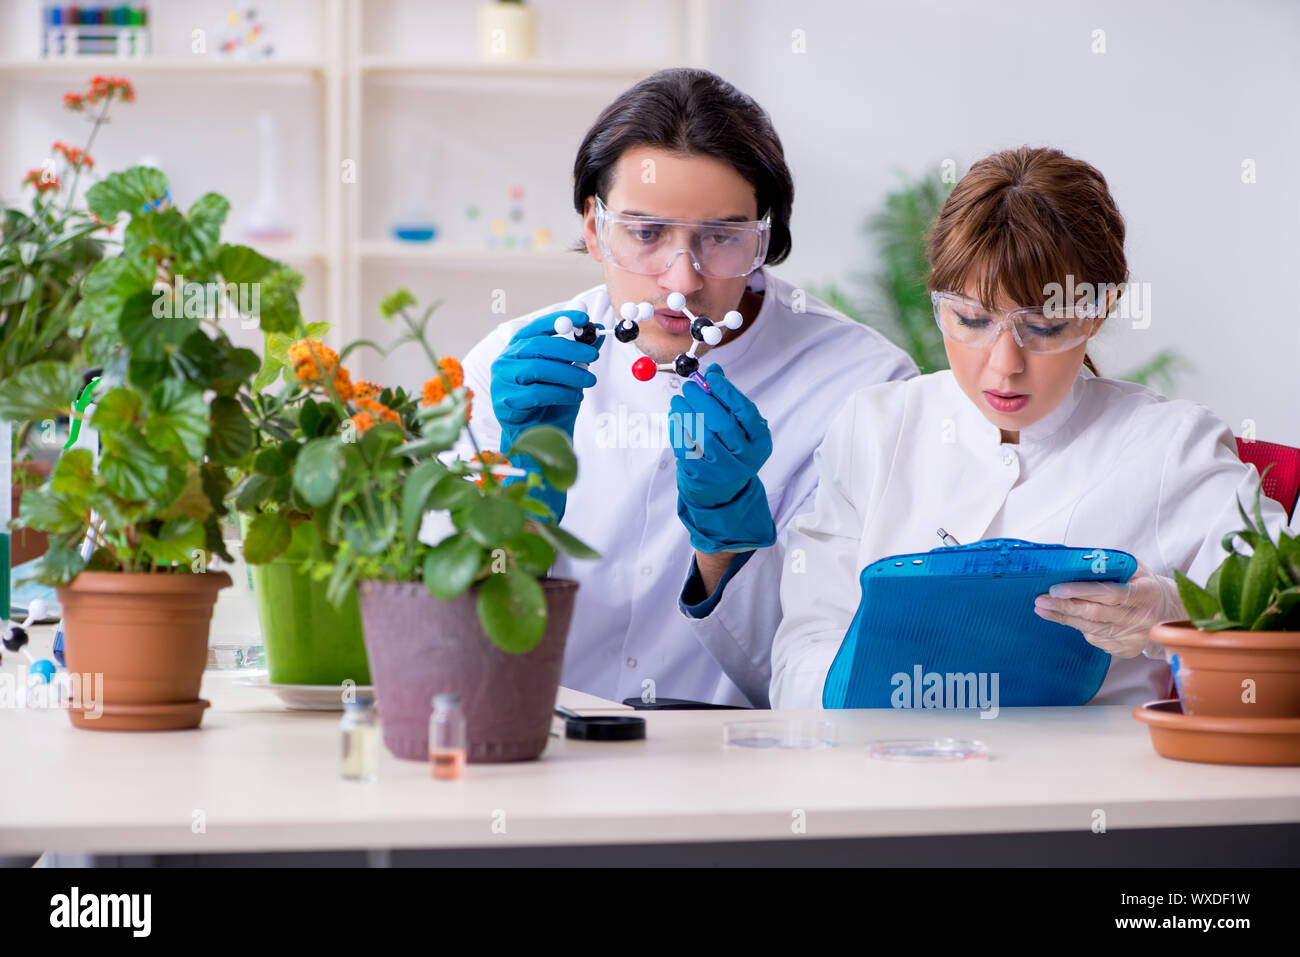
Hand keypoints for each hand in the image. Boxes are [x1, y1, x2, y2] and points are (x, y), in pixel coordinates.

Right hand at [490, 310, 603, 447]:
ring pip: (537, 370)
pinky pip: (536, 393)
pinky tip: (575, 396)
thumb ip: (578, 353)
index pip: (537, 327)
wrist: (538, 436)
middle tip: (592, 356)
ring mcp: (501, 380)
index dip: (560, 320)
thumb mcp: (568, 373)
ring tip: (589, 381)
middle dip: (569, 349)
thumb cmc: (551, 401)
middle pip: (537, 347)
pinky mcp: (505, 402)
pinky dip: (561, 393)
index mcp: (518, 347)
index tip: (584, 319)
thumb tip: (597, 331)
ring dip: (568, 374)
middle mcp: (505, 360)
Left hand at [669, 364, 775, 552]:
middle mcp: (744, 458)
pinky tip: (675, 417)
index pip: (745, 412)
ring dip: (686, 413)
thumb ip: (728, 397)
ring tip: (678, 400)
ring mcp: (722, 469)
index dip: (727, 391)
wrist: (722, 485)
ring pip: (701, 436)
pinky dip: (677, 429)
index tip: (711, 376)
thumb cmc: (732, 444)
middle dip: (702, 400)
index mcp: (759, 441)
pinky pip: (686, 448)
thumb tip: (713, 369)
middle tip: (688, 386)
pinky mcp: (701, 475)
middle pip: (722, 423)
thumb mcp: (739, 424)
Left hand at [1033, 561, 1183, 657]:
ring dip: (1064, 618)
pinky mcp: (1127, 649)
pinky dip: (1079, 627)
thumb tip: (1075, 562)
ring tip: (1043, 608)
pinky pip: (1095, 639)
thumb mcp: (1133, 567)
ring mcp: (1135, 637)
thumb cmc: (1142, 583)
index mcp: (1146, 593)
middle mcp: (1143, 618)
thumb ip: (1109, 564)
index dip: (1081, 591)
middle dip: (1064, 606)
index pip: (1110, 593)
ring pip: (1091, 628)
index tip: (1055, 589)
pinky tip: (1065, 618)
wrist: (1167, 612)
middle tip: (1040, 600)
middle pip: (1096, 614)